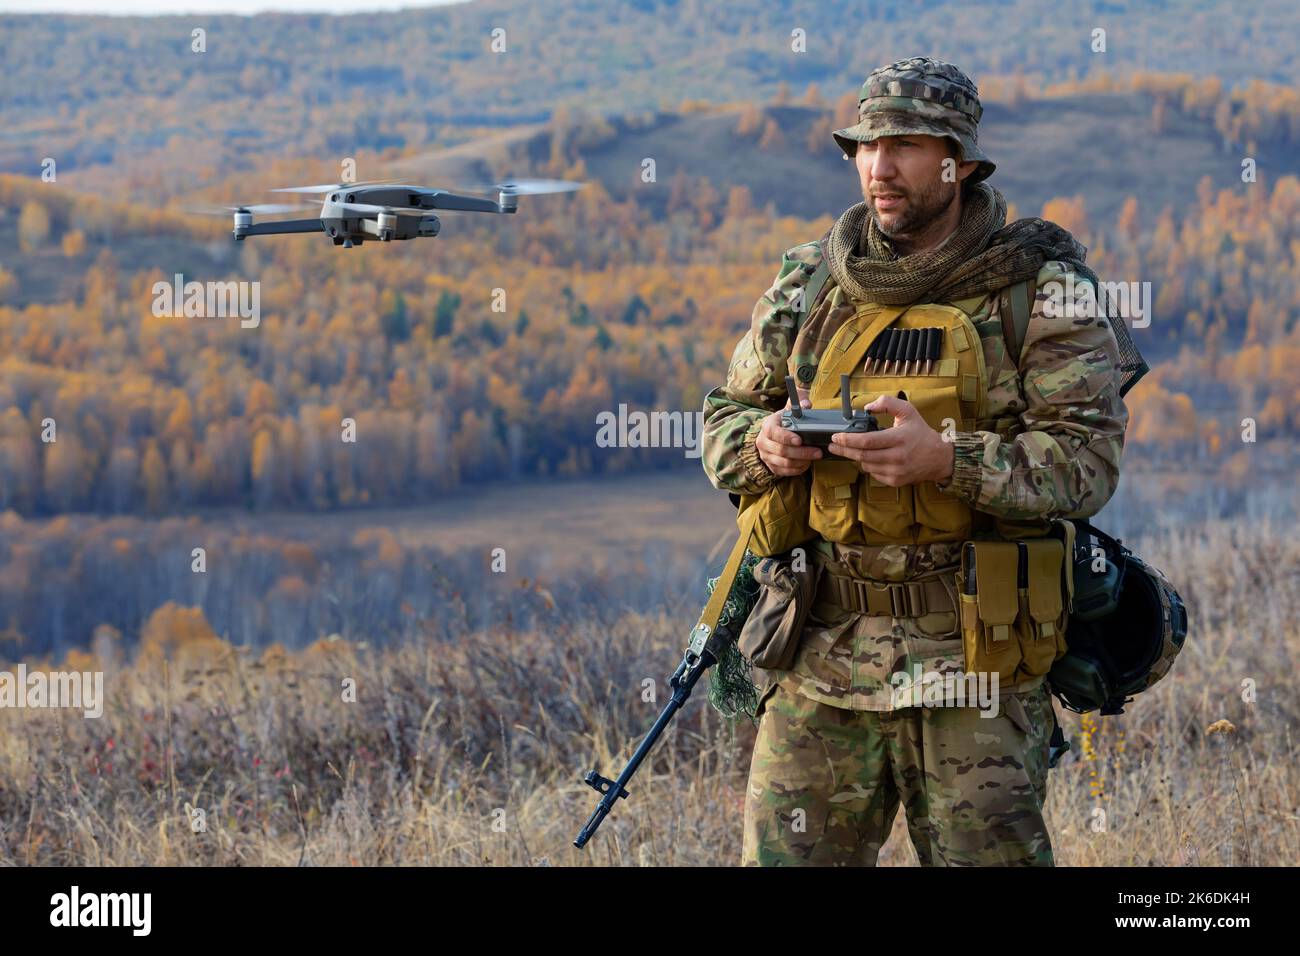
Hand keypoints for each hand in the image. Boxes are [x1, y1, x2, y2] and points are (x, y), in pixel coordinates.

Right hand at [755, 386, 822, 476]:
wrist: (771, 435)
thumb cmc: (783, 422)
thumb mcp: (789, 411)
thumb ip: (798, 405)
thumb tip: (806, 404)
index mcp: (767, 426)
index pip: (773, 432)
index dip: (786, 437)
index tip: (800, 440)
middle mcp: (763, 442)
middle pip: (781, 450)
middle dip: (802, 452)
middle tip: (818, 452)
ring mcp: (766, 455)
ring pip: (784, 463)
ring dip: (801, 462)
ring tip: (814, 458)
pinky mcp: (771, 466)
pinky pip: (784, 472)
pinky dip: (797, 469)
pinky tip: (806, 464)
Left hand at [827, 393, 954, 485]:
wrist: (938, 457)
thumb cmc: (920, 433)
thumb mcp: (908, 411)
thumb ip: (888, 403)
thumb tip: (867, 407)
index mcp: (899, 438)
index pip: (867, 441)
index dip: (848, 440)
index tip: (836, 436)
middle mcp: (897, 457)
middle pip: (862, 456)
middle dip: (843, 450)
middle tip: (833, 445)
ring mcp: (896, 471)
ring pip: (865, 466)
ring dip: (856, 457)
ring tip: (852, 449)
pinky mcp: (895, 481)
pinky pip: (873, 474)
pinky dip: (868, 465)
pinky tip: (870, 458)